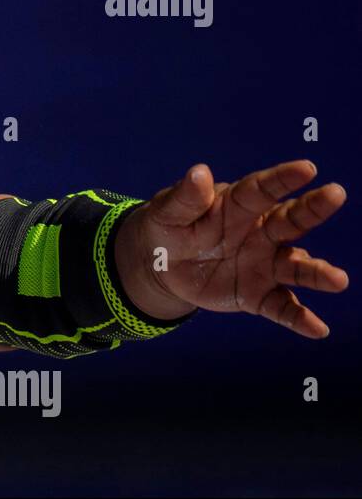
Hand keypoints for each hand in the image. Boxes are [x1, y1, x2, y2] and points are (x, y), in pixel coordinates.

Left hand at [118, 160, 347, 337]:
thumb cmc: (169, 227)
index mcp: (238, 205)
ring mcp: (263, 264)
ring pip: (295, 267)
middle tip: (336, 194)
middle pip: (290, 221)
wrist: (161, 266)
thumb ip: (186, 196)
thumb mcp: (168, 211)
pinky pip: (281, 307)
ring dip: (316, 273)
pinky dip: (299, 318)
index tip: (306, 169)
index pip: (261, 189)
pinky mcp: (258, 294)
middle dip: (313, 210)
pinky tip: (317, 329)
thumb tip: (199, 172)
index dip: (282, 178)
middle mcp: (261, 232)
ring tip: (338, 280)